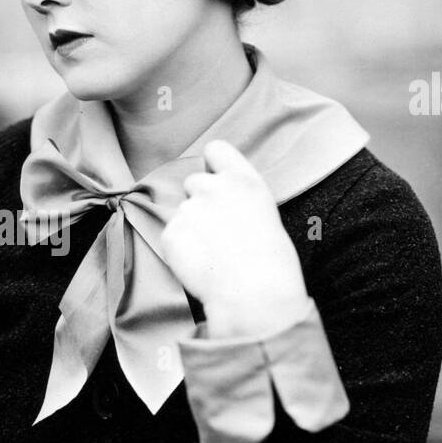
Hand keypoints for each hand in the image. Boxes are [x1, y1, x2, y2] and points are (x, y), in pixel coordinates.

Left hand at [159, 139, 308, 338]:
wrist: (255, 294)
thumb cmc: (270, 261)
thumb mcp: (264, 213)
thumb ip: (237, 196)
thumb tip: (219, 197)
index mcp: (243, 179)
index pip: (215, 149)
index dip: (213, 165)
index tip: (217, 181)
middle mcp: (213, 188)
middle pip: (193, 182)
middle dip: (200, 201)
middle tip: (218, 230)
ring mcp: (189, 209)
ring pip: (183, 212)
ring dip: (191, 227)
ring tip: (214, 253)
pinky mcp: (171, 233)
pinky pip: (172, 235)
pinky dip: (181, 248)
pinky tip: (202, 263)